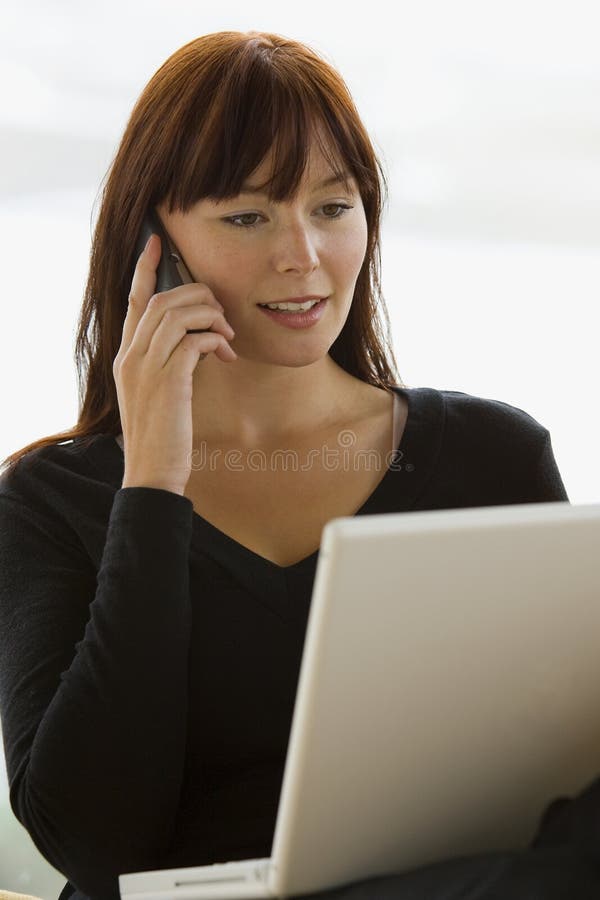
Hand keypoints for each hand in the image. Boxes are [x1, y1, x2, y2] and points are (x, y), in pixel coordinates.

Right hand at [112, 233, 236, 494]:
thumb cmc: (161, 436)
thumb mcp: (160, 394)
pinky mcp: (168, 381)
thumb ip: (169, 363)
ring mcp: (146, 368)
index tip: (158, 244)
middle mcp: (130, 356)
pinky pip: (193, 340)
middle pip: (161, 300)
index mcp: (126, 356)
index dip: (145, 269)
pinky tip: (226, 352)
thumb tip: (197, 342)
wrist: (152, 472)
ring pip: (176, 314)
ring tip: (227, 335)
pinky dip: (214, 339)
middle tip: (221, 312)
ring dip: (210, 316)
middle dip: (197, 296)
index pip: (133, 301)